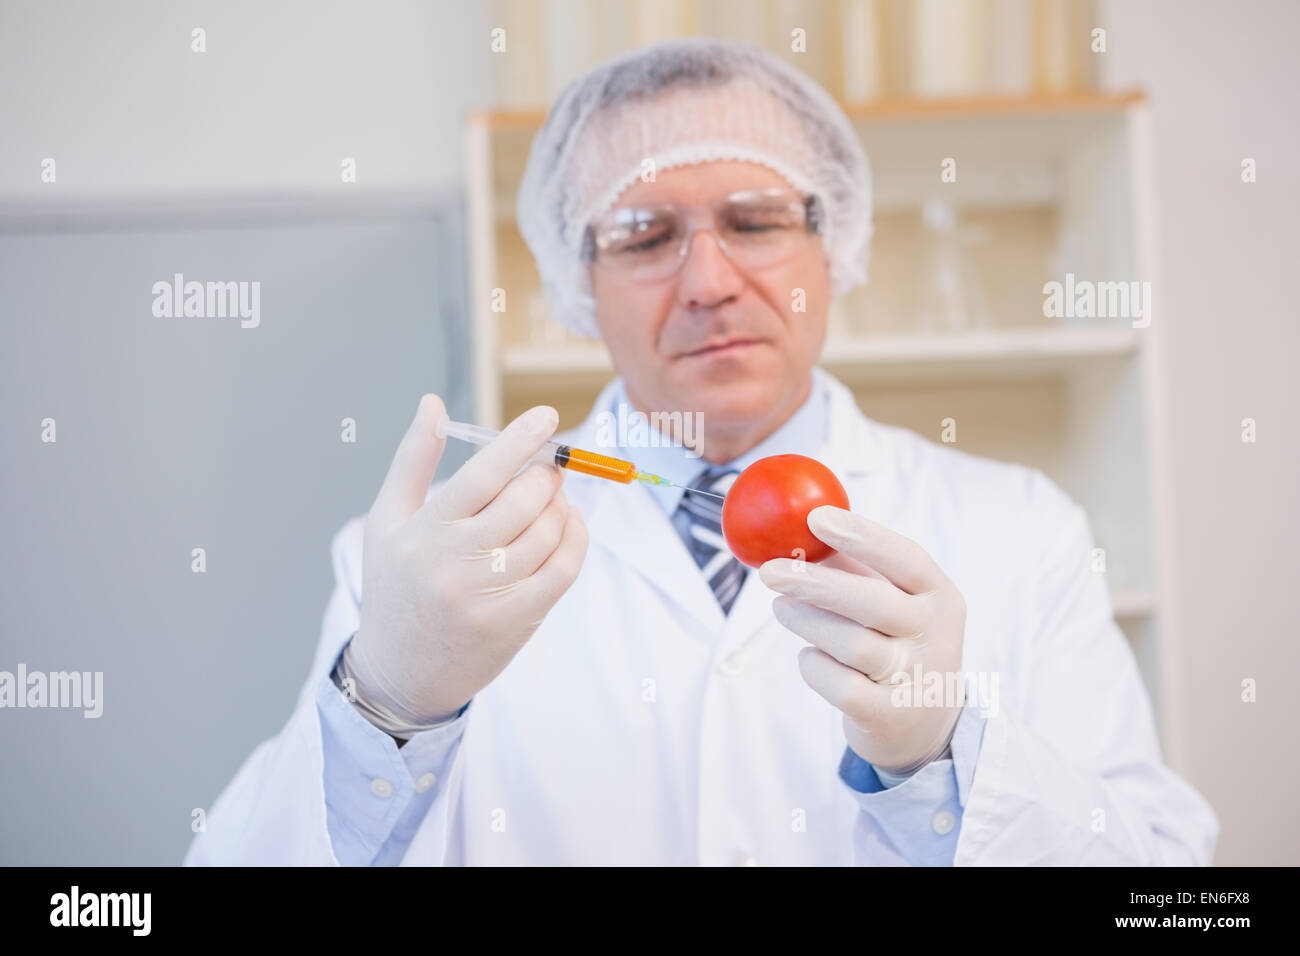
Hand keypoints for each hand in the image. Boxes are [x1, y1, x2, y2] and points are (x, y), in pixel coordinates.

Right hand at [348, 396, 588, 723]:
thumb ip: (412, 459)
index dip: (520, 439)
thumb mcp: (388, 521)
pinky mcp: (518, 620)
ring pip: (548, 531)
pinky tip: (569, 524)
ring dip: (560, 504)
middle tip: (548, 467)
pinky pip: (563, 568)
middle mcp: (457, 561)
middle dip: (545, 474)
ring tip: (552, 497)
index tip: (546, 416)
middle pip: (524, 499)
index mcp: (426, 530)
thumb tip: (432, 403)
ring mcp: (490, 594)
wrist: (400, 674)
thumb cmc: (395, 587)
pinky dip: (575, 538)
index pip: (483, 473)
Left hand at [759, 505, 965, 774]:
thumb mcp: (892, 603)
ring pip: (852, 644)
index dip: (862, 536)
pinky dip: (815, 667)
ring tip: (781, 608)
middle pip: (873, 602)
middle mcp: (935, 635)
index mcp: (939, 595)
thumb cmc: (895, 644)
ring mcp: (917, 678)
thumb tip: (796, 537)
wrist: (925, 725)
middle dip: (816, 584)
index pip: (906, 558)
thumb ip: (852, 571)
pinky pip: (841, 686)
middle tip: (770, 572)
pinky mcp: (891, 717)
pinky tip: (811, 658)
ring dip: (806, 621)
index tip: (815, 517)